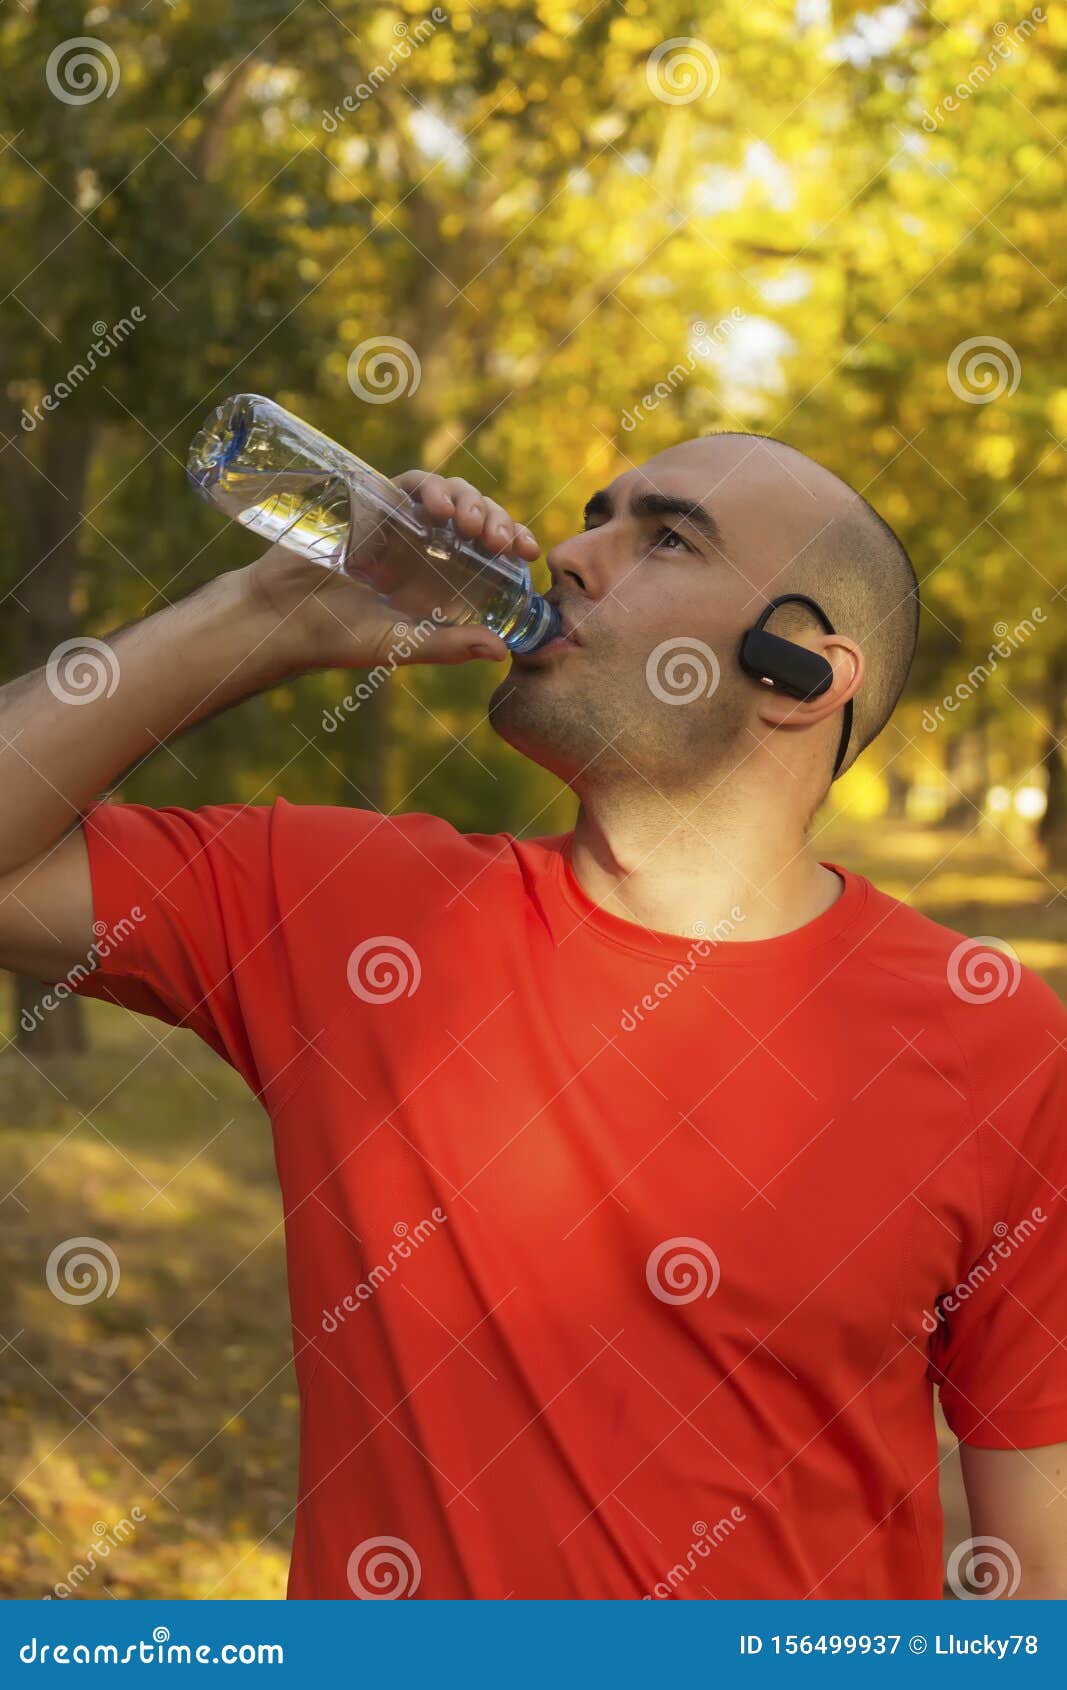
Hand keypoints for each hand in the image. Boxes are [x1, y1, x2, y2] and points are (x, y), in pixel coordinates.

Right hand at [246, 474, 538, 673]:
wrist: (280, 615)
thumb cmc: (338, 637)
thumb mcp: (400, 646)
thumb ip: (447, 646)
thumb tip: (502, 651)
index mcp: (441, 578)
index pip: (489, 550)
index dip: (513, 542)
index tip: (528, 551)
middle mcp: (426, 546)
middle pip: (476, 516)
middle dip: (496, 520)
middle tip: (500, 540)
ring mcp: (401, 522)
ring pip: (450, 493)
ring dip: (470, 501)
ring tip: (468, 524)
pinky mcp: (373, 502)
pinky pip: (412, 483)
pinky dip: (431, 488)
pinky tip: (437, 508)